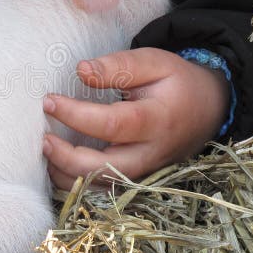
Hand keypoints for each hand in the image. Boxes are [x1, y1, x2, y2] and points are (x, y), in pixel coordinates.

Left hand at [42, 47, 230, 189]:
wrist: (209, 108)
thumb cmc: (177, 82)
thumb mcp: (154, 62)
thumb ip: (118, 66)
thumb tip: (81, 70)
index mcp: (157, 120)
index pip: (111, 124)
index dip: (76, 115)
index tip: (49, 101)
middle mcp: (151, 154)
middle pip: (104, 169)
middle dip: (67, 158)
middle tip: (43, 139)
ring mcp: (146, 172)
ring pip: (102, 187)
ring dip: (68, 176)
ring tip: (46, 152)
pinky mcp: (138, 180)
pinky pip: (105, 189)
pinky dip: (78, 183)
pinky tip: (58, 166)